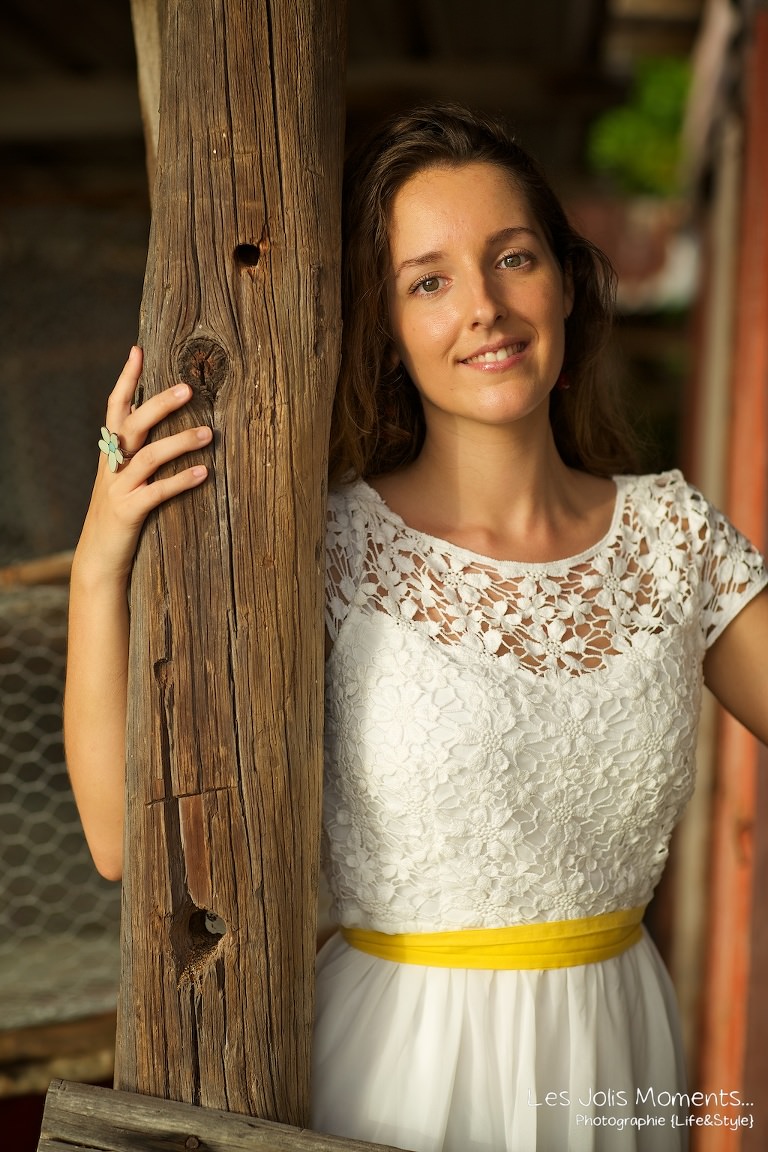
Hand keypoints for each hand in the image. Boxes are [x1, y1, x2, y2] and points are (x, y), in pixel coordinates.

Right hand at [75, 346, 212, 584]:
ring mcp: (117, 489)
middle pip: (132, 425)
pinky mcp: (128, 512)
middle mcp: (110, 466)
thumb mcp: (123, 481)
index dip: (125, 379)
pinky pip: (157, 492)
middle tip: (188, 388)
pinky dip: (181, 480)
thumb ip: (137, 455)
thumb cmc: (121, 517)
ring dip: (180, 442)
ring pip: (148, 457)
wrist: (99, 560)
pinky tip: (204, 473)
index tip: (137, 350)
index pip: (115, 408)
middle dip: (159, 404)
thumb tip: (165, 428)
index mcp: (110, 454)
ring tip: (210, 433)